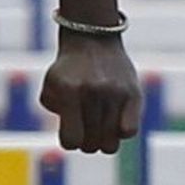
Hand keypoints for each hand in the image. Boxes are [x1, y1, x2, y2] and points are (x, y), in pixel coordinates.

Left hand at [39, 33, 140, 153]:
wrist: (92, 39)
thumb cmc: (69, 69)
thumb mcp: (51, 86)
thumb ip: (55, 111)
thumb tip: (71, 140)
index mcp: (69, 90)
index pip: (71, 140)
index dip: (69, 142)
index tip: (70, 134)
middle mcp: (93, 92)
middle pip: (91, 144)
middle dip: (86, 143)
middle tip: (85, 131)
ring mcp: (115, 93)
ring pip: (111, 142)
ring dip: (103, 141)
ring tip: (98, 129)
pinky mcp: (134, 94)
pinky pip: (129, 131)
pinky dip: (121, 132)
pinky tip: (114, 121)